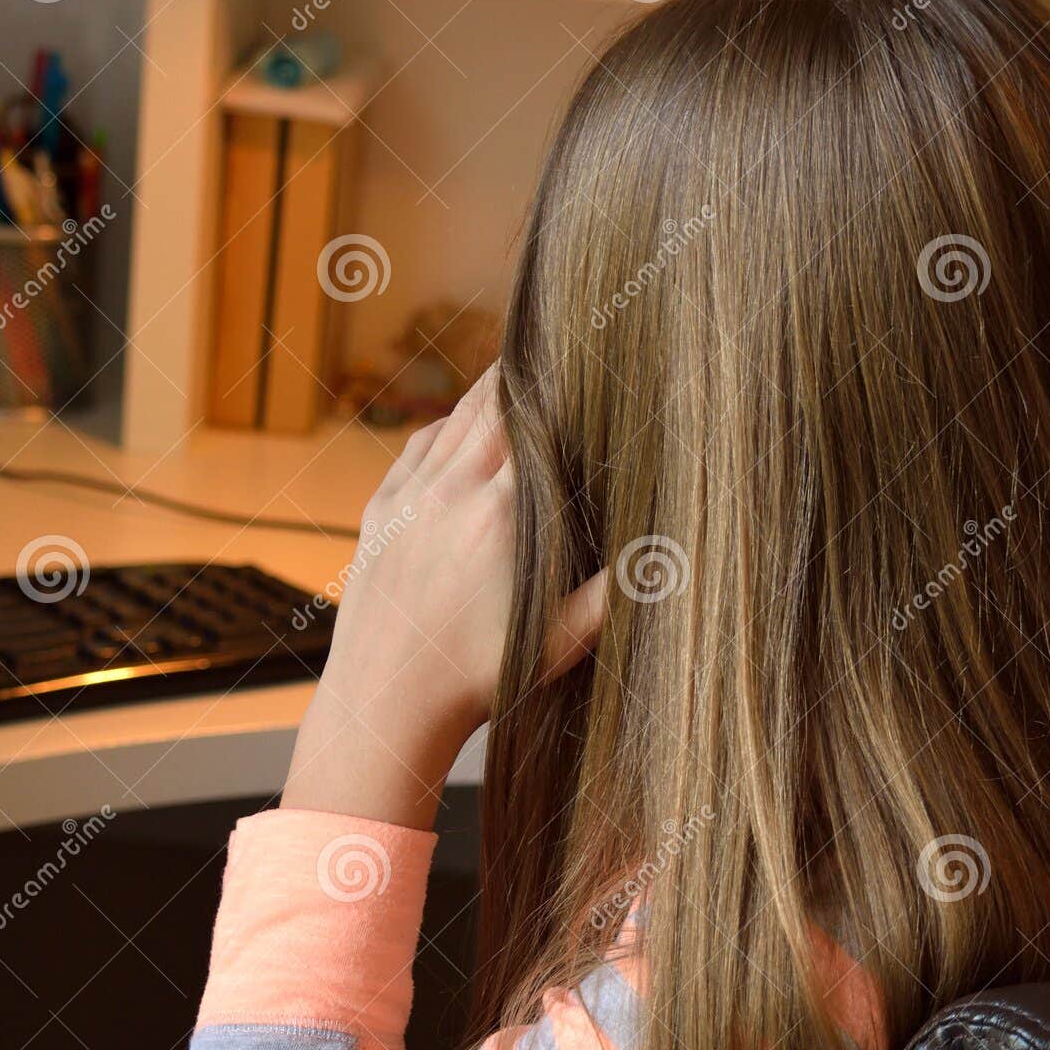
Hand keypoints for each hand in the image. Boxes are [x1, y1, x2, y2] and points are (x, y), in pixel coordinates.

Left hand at [281, 367, 604, 828]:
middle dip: (526, 373)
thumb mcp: (560, 640)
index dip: (562, 384)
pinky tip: (461, 428)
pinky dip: (444, 428)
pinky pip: (416, 448)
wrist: (385, 704)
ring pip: (453, 419)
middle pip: (493, 402)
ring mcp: (408, 497)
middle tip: (557, 346)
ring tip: (516, 373)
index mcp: (502, 513)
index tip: (588, 361)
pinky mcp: (379, 512)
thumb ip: (615, 592)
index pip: (536, 420)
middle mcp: (450, 490)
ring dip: (485, 394)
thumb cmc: (478, 679)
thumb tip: (670, 556)